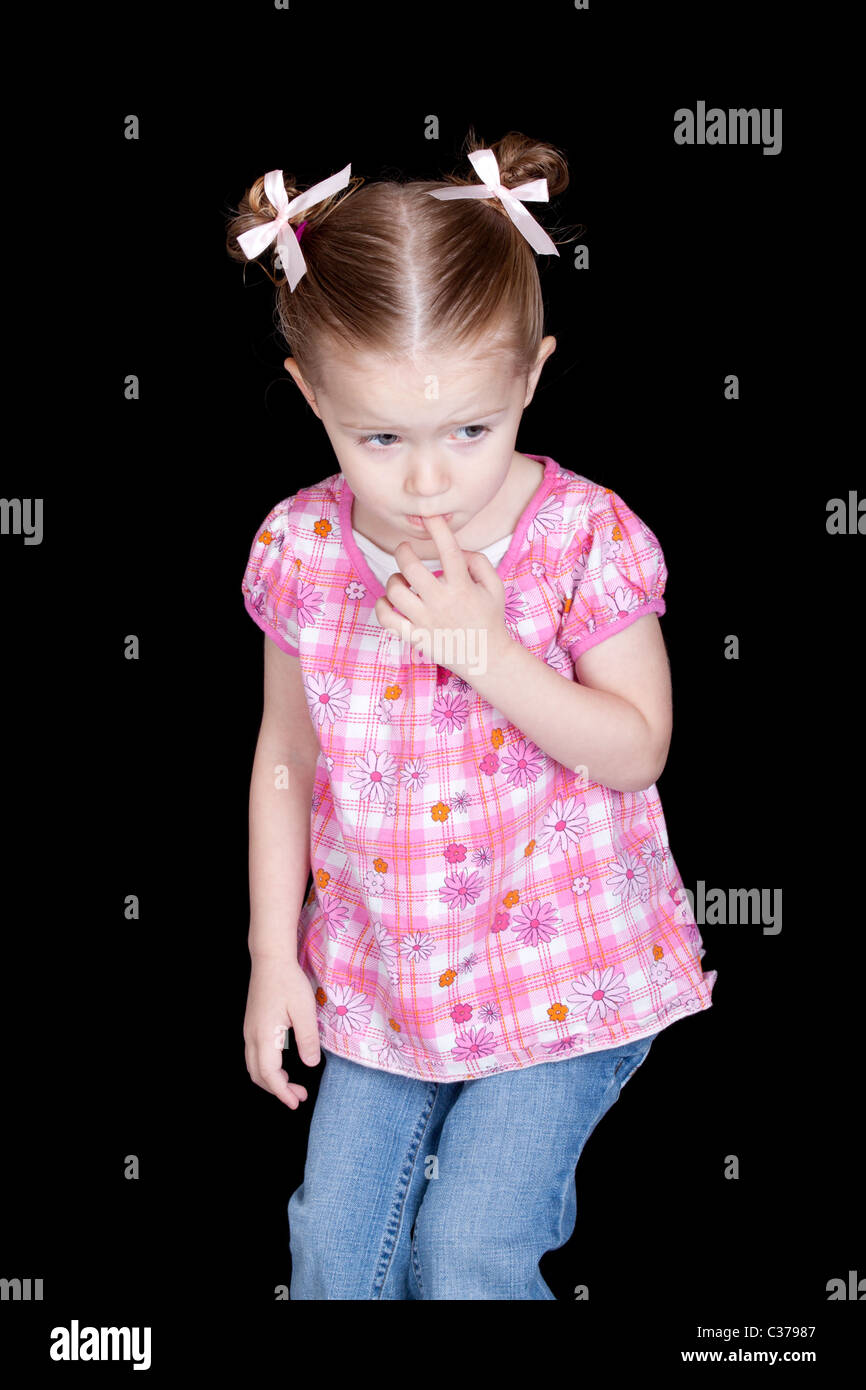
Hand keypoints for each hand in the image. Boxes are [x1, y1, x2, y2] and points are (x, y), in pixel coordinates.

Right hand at [243, 956, 320, 1110]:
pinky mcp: (252, 1024)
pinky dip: (266, 1068)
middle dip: (277, 1090)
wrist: (270, 959)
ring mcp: (249, 1030)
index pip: (269, 1075)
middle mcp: (252, 1036)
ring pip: (254, 1066)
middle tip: (299, 1096)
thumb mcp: (305, 1010)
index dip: (282, 1092)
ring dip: (271, 1080)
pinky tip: (282, 1065)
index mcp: (264, 1036)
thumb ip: (308, 1039)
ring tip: (292, 1085)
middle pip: (257, 1075)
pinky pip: (254, 1055)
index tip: (296, 1102)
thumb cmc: (289, 981)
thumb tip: (311, 1064)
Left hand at [373, 514, 510, 681]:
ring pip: (395, 592)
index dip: (438, 528)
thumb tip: (458, 549)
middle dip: (403, 551)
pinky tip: (388, 602)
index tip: (430, 516)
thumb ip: (479, 562)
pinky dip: (381, 608)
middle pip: (410, 568)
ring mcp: (426, 621)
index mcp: (462, 587)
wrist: (487, 658)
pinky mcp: (415, 637)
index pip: (449, 550)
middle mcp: (442, 602)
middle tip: (405, 549)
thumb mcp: (495, 587)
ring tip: (401, 580)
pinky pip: (387, 620)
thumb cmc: (490, 619)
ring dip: (394, 580)